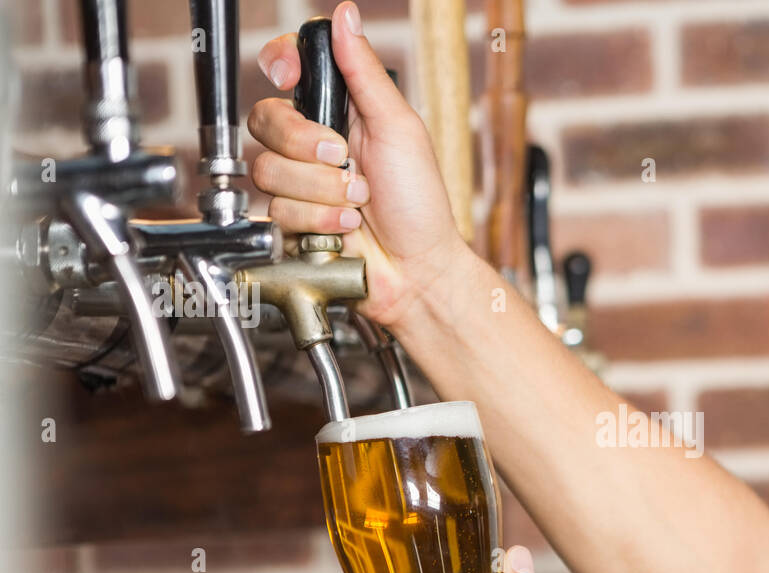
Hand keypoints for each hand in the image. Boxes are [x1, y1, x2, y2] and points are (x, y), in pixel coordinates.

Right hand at [247, 1, 467, 331]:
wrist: (417, 269)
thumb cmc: (420, 203)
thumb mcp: (399, 127)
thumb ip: (365, 72)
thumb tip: (345, 15)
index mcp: (338, 111)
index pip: (286, 69)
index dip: (279, 66)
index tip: (289, 78)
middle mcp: (312, 143)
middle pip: (266, 120)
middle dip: (308, 147)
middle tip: (348, 162)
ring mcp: (298, 183)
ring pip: (269, 170)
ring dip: (321, 191)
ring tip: (357, 204)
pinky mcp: (289, 221)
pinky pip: (277, 210)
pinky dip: (318, 221)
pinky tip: (346, 228)